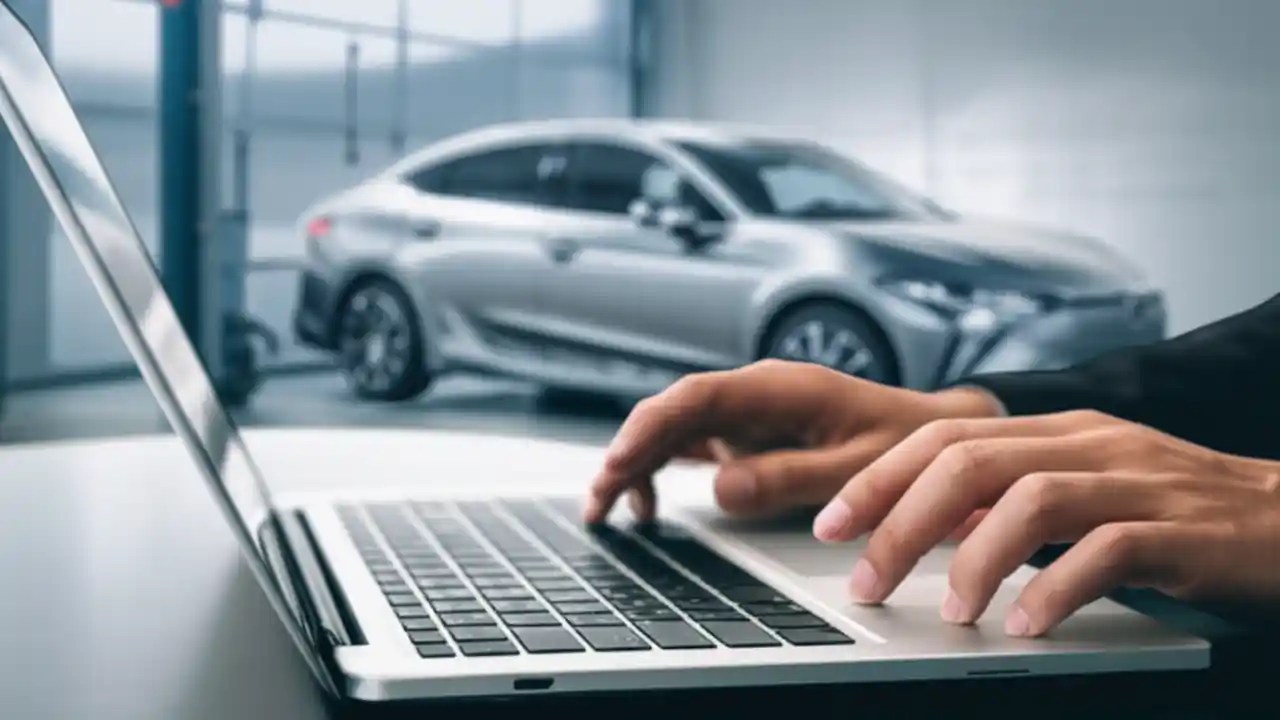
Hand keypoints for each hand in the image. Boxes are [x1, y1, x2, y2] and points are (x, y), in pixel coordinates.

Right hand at [584, 359, 1001, 522]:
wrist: (939, 432)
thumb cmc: (907, 444)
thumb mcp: (856, 467)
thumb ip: (789, 476)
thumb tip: (720, 489)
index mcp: (779, 388)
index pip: (697, 398)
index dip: (651, 428)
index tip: (620, 463)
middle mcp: (756, 393)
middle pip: (673, 412)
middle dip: (629, 452)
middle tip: (598, 502)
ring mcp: (751, 411)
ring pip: (675, 429)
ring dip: (637, 464)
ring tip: (606, 509)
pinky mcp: (752, 431)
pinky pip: (694, 443)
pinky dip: (663, 469)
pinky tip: (649, 503)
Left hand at [813, 410, 1279, 636]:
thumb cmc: (1174, 511)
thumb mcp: (1081, 490)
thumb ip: (1007, 494)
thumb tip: (925, 517)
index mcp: (1056, 430)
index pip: (945, 437)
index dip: (879, 478)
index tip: (829, 524)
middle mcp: (1089, 443)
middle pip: (970, 462)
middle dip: (902, 522)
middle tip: (866, 579)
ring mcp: (1138, 482)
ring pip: (1031, 500)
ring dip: (975, 560)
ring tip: (950, 612)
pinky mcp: (1183, 530)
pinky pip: (1108, 552)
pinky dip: (1057, 590)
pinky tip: (1028, 626)